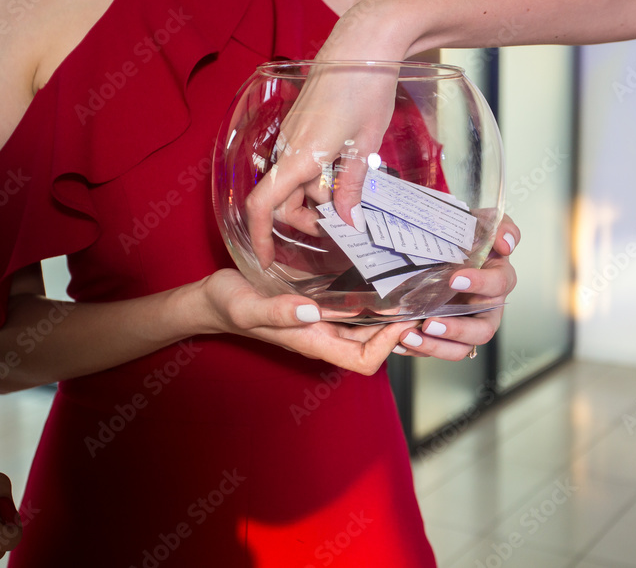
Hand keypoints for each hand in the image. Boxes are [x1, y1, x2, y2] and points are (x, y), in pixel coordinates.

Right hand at [199, 267, 414, 374]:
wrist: (212, 299)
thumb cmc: (227, 305)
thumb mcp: (246, 307)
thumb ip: (276, 311)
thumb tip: (310, 310)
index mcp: (312, 341)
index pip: (363, 359)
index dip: (387, 345)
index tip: (403, 318)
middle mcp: (323, 334)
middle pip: (374, 344)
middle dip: (399, 328)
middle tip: (422, 300)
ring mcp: (322, 320)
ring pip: (367, 325)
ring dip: (390, 313)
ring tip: (412, 288)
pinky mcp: (319, 304)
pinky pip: (354, 307)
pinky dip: (373, 298)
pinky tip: (384, 275)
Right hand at [246, 62, 400, 268]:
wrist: (364, 43)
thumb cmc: (367, 89)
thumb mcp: (365, 144)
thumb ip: (351, 185)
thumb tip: (346, 220)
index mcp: (300, 155)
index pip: (263, 206)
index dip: (259, 237)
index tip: (266, 261)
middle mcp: (288, 146)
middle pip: (281, 200)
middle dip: (305, 219)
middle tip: (341, 226)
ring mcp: (292, 135)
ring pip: (295, 183)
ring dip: (316, 197)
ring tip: (352, 194)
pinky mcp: (301, 127)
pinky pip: (301, 163)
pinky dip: (317, 177)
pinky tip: (344, 173)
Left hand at [394, 217, 520, 359]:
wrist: (444, 245)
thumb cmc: (468, 237)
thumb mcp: (485, 223)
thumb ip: (501, 227)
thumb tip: (506, 243)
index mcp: (499, 280)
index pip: (498, 285)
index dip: (480, 283)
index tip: (455, 279)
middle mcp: (486, 308)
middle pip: (483, 330)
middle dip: (456, 329)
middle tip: (430, 322)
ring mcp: (466, 324)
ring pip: (460, 348)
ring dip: (435, 346)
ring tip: (408, 336)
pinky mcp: (446, 334)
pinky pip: (435, 348)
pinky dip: (417, 348)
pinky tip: (397, 341)